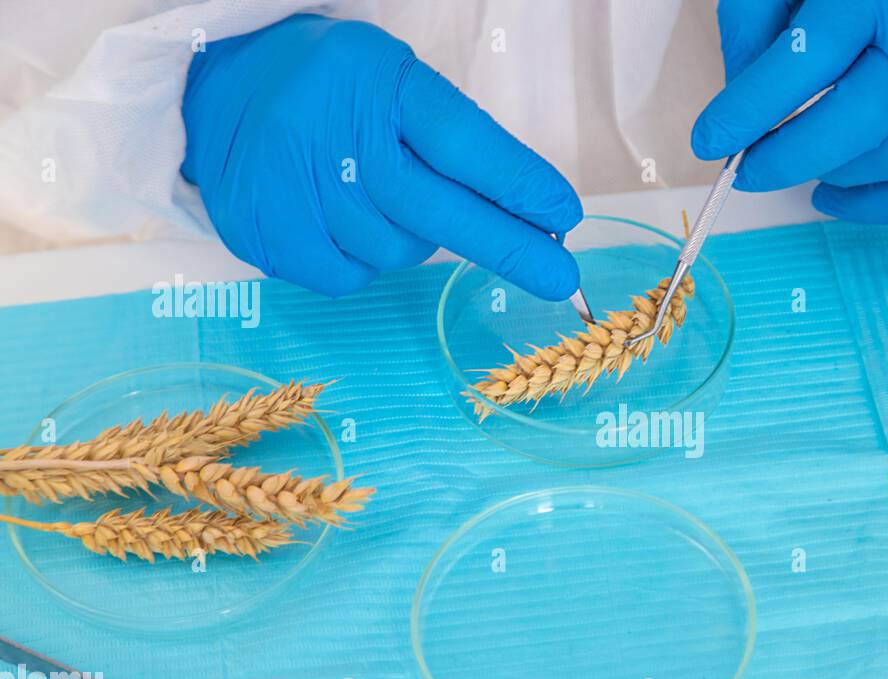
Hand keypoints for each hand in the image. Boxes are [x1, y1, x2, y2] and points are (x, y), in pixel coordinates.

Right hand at [181, 14, 581, 298]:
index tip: (562, 216)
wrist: (215, 90)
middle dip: (509, 248)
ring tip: (374, 195)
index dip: (516, 184)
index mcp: (376, 82)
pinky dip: (362, 261)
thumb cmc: (330, 91)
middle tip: (561, 277)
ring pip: (398, 251)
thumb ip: (452, 142)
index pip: (463, 141)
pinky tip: (341, 221)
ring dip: (410, 238)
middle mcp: (334, 135)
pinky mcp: (268, 234)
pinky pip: (351, 276)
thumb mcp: (391, 83)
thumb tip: (530, 219)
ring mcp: (296, 189)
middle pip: (438, 210)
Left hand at [692, 0, 887, 223]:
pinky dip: (877, 205)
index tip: (710, 141)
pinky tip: (831, 196)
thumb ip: (750, 32)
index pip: (807, 57)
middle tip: (747, 169)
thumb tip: (738, 116)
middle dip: (791, 157)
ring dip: (830, 175)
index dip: (753, 109)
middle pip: (863, 119)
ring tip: (792, 161)